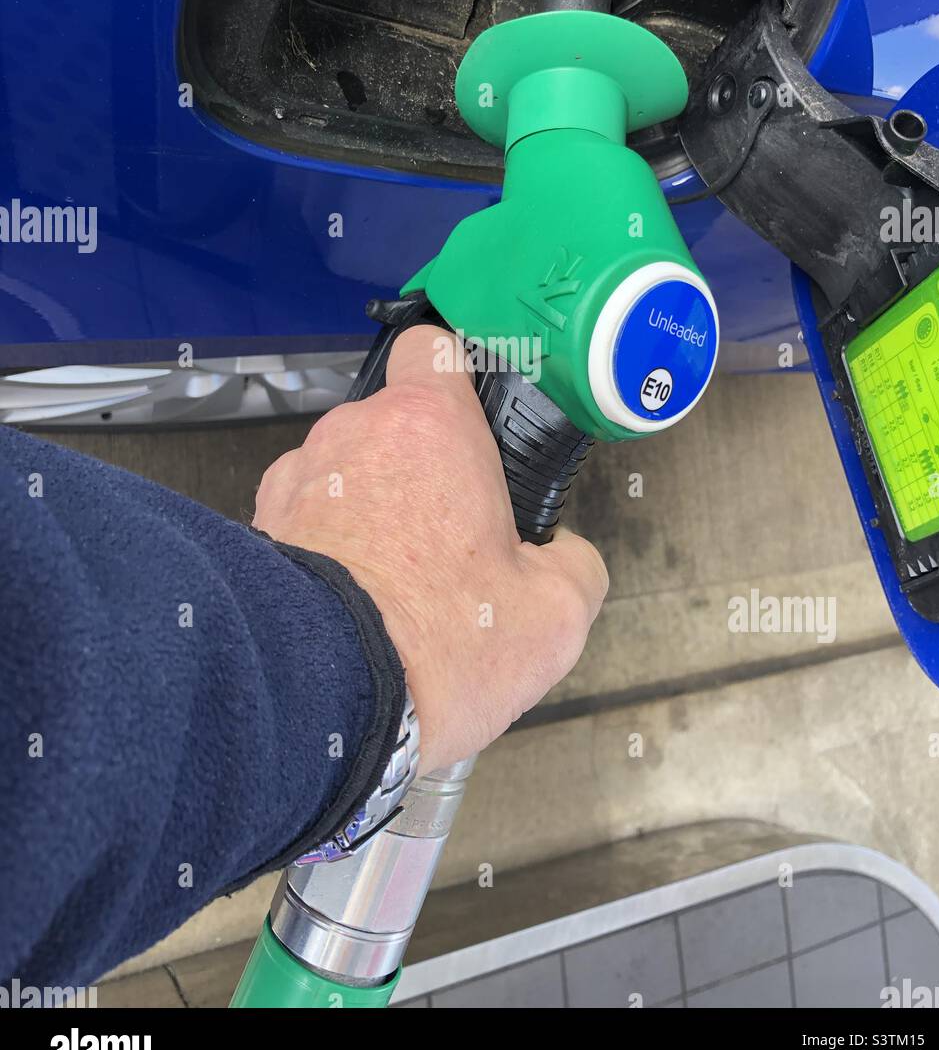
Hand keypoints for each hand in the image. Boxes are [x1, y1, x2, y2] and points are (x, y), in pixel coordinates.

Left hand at [254, 326, 607, 772]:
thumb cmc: (442, 639)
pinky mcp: (253, 531)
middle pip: (391, 428)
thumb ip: (574, 565)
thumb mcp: (555, 615)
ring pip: (342, 476)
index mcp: (429, 425)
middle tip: (446, 545)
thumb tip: (560, 553)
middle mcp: (351, 432)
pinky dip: (323, 553)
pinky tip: (342, 611)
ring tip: (387, 591)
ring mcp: (293, 479)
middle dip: (417, 475)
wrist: (317, 701)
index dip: (453, 377)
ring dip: (365, 514)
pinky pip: (302, 524)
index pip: (431, 348)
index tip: (471, 425)